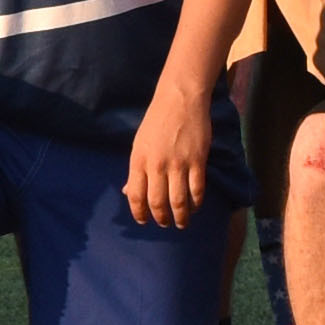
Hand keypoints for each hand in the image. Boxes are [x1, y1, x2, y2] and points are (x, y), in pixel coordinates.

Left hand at [122, 71, 214, 234]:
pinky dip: (196, 203)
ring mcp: (178, 164)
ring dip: (180, 217)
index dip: (139, 213)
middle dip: (161, 218)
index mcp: (138, 161)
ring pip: (179, 201)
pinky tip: (195, 206)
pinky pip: (197, 190)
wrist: (179, 100)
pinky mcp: (197, 161)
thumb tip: (128, 192)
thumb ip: (135, 170)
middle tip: (165, 224)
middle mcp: (157, 165)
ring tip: (181, 223)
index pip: (136, 196)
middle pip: (157, 203)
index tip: (144, 221)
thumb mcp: (139, 144)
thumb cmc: (156, 121)